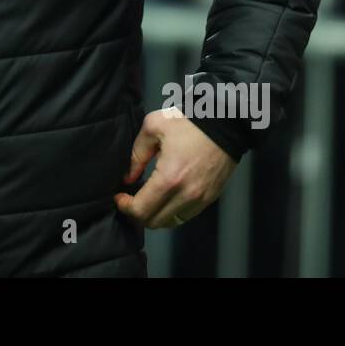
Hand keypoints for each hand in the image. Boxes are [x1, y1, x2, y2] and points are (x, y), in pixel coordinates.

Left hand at [113, 108, 236, 228]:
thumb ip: (136, 154)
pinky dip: (171, 212)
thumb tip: (128, 177)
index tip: (119, 196)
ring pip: (170, 222)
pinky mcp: (210, 198)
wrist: (225, 123)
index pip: (141, 210)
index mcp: (169, 179)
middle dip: (136, 214)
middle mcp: (186, 195)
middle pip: (154, 222)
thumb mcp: (153, 127)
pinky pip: (186, 216)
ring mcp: (200, 199)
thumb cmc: (188, 123)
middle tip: (130, 199)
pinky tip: (165, 198)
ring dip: (155, 215)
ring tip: (147, 200)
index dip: (125, 206)